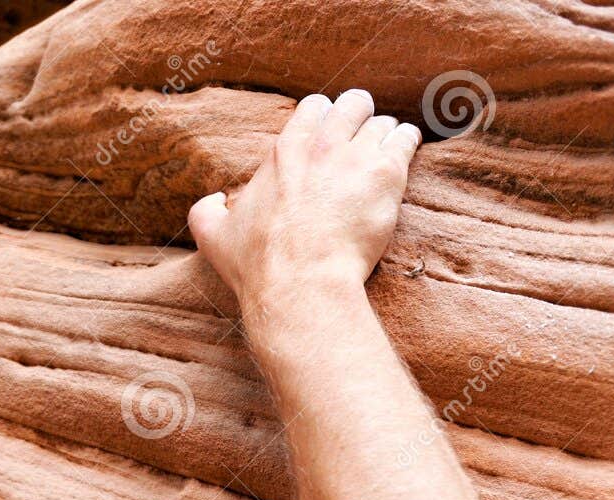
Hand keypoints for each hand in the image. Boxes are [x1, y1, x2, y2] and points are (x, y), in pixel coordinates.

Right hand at [188, 90, 419, 314]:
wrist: (300, 282)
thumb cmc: (259, 263)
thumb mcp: (214, 236)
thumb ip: (206, 211)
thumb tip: (214, 200)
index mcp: (285, 149)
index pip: (314, 107)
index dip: (325, 118)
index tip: (329, 135)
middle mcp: (322, 144)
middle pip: (354, 103)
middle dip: (360, 118)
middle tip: (362, 140)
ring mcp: (356, 156)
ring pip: (384, 123)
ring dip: (385, 137)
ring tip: (384, 156)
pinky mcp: (387, 174)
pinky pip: (407, 139)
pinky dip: (407, 145)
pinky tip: (403, 157)